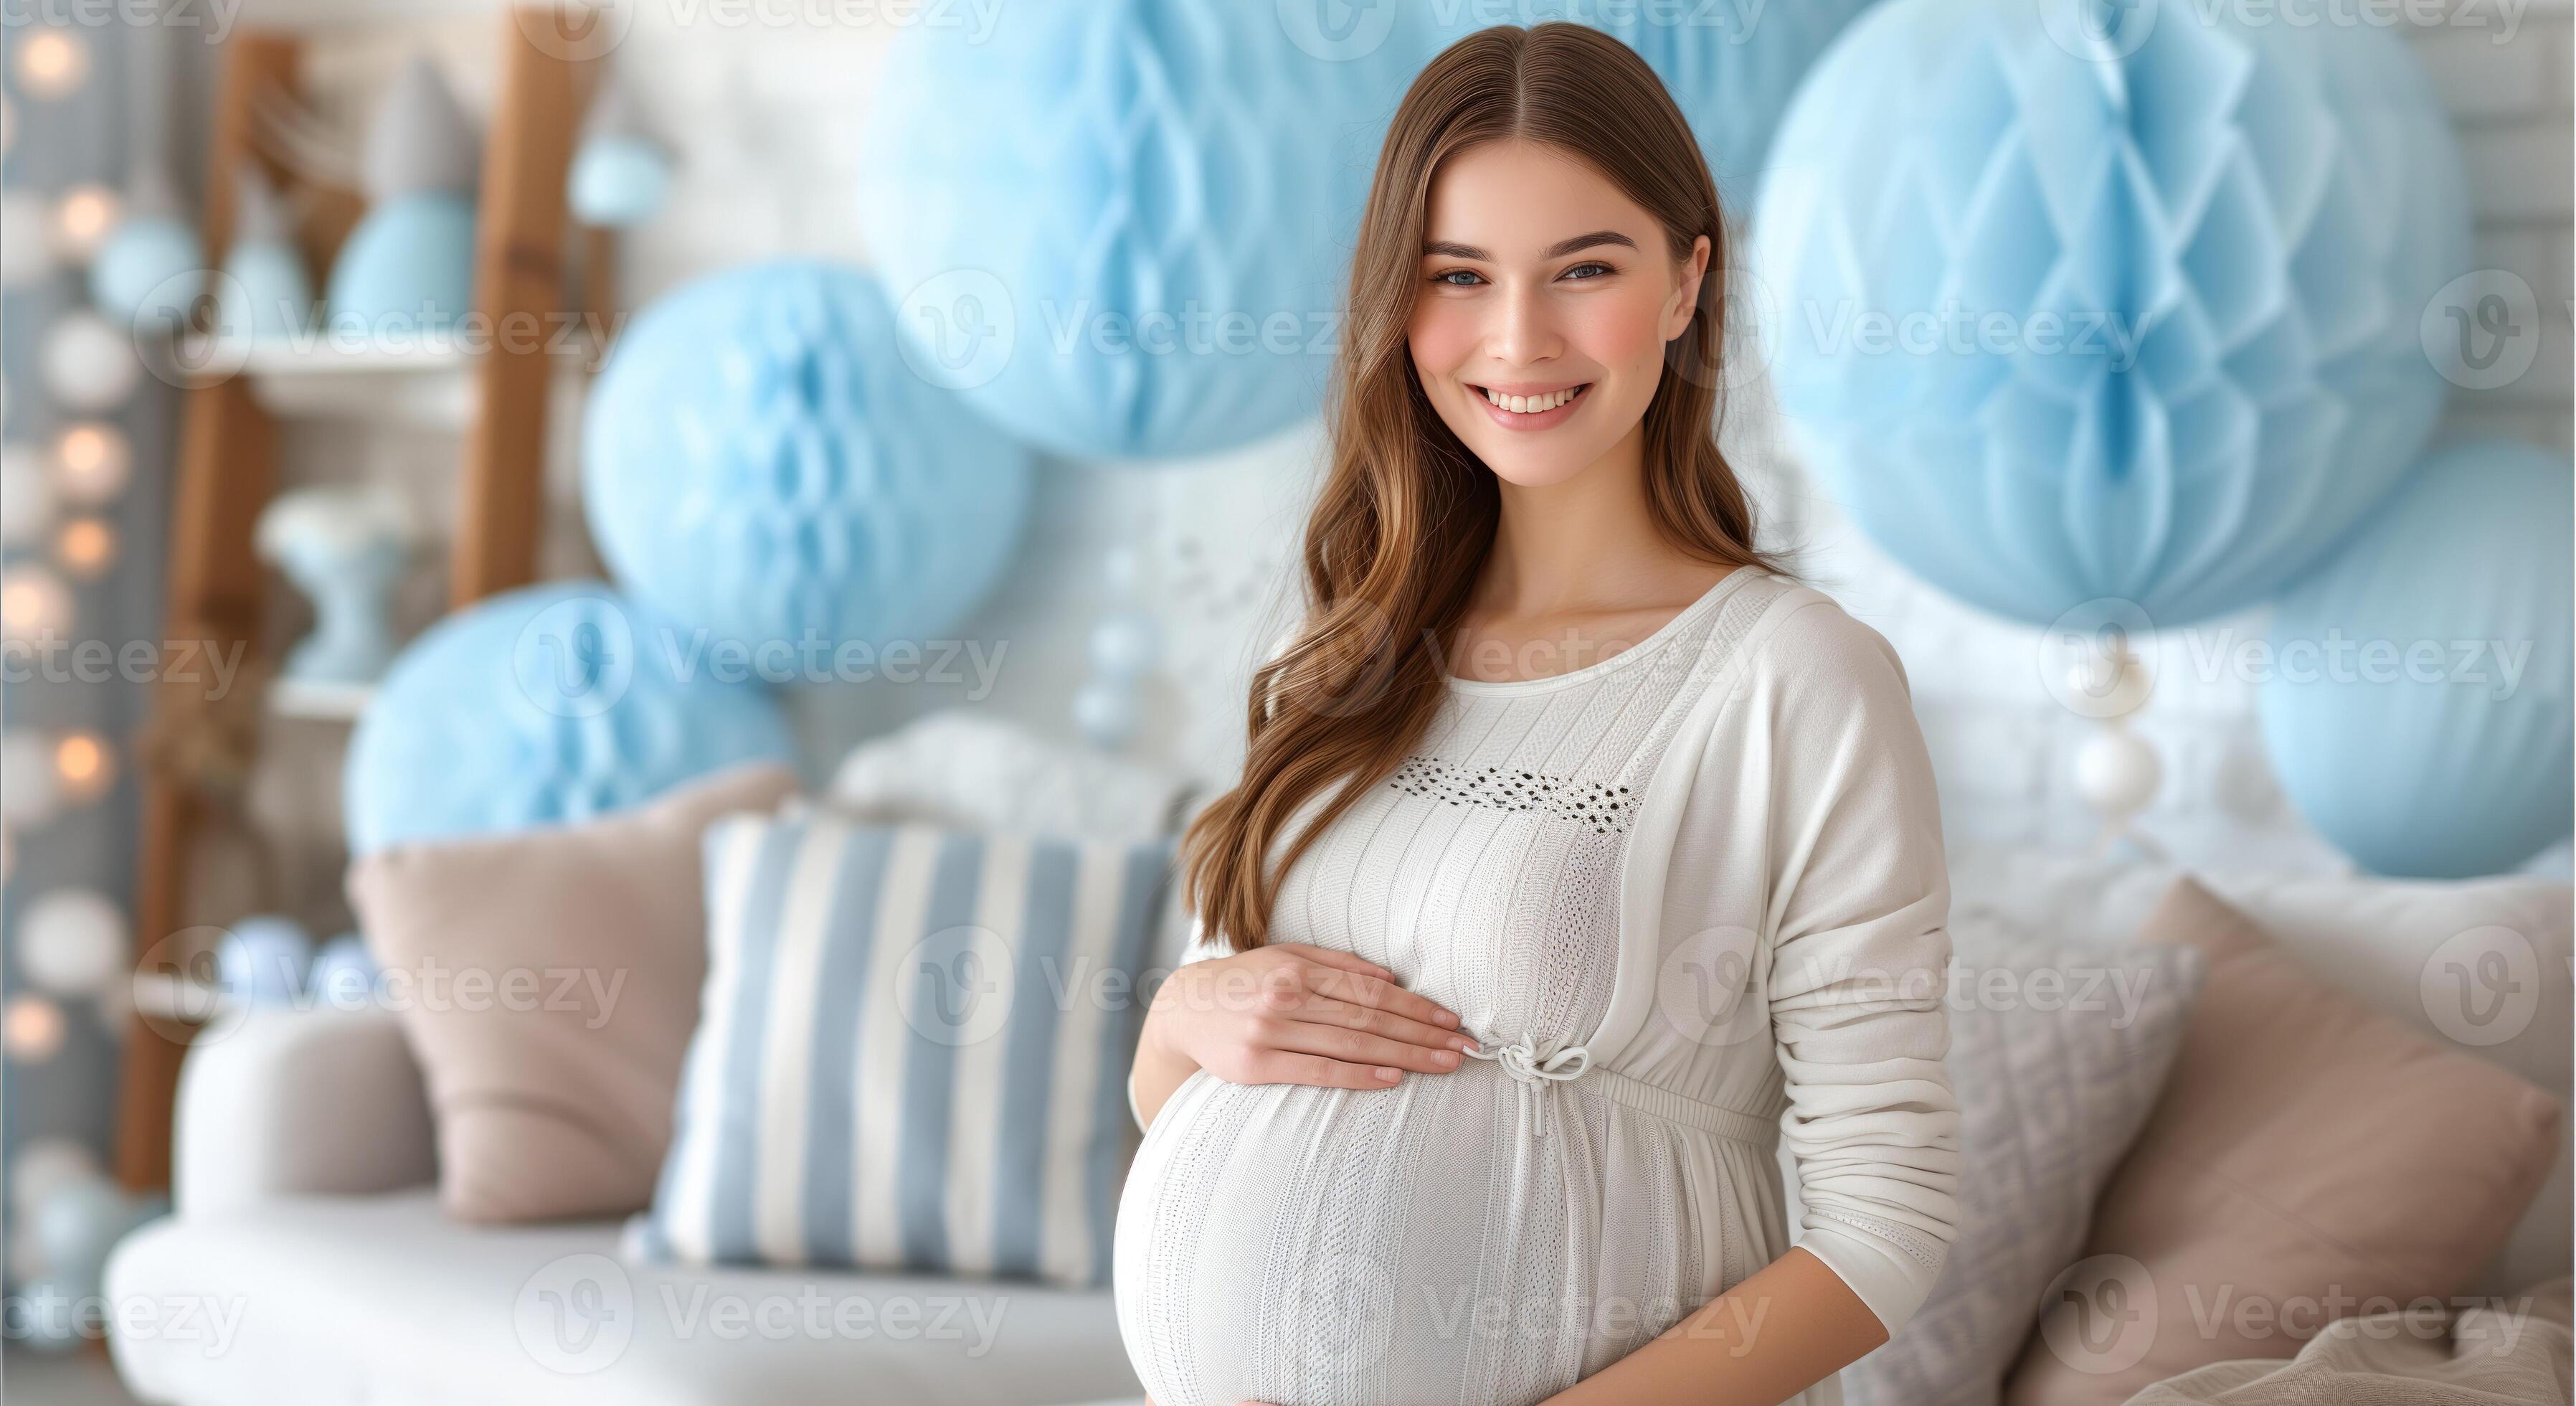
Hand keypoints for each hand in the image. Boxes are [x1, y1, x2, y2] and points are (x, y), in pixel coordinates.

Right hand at [1146, 941, 1474, 1090]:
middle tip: (1465, 1048)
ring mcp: (1271, 1032)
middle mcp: (1286, 997)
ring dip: (1405, 1055)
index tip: (1452, 1020)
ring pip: (1351, 1044)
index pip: (1371, 991)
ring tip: (1443, 1063)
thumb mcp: (1286, 958)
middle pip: (1369, 1018)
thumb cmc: (1245, 983)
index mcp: (1298, 968)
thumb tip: (1389, 978)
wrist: (1182, 1011)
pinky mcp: (1257, 1066)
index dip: (1416, 1006)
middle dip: (1423, 1034)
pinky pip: (1318, 1071)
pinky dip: (1358, 1075)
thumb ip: (1336, 964)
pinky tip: (1393, 1078)